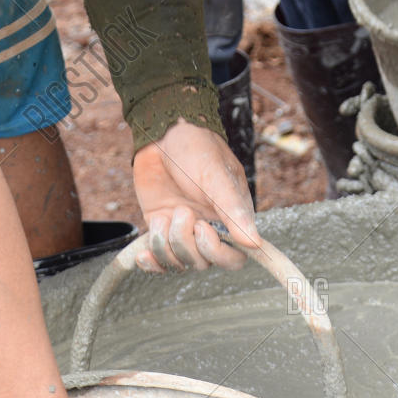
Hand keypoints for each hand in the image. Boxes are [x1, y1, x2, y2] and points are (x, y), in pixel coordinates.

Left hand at [131, 119, 262, 272]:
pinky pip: (158, 260)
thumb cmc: (197, 150)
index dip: (218, 253)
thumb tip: (254, 243)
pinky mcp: (161, 229)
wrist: (162, 134)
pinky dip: (151, 262)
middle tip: (181, 211)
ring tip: (164, 217)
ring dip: (166, 245)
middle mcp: (210, 230)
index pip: (234, 258)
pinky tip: (143, 254)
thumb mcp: (217, 178)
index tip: (202, 229)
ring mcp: (183, 232)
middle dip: (186, 243)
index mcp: (231, 220)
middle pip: (202, 263)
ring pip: (178, 263)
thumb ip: (234, 211)